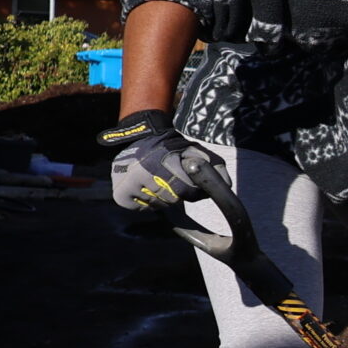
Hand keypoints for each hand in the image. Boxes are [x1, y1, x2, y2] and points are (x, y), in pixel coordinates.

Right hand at [98, 110, 218, 210]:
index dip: (192, 191)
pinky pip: (143, 208)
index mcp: (161, 160)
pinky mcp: (120, 194)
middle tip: (174, 183)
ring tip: (160, 183)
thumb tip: (227, 184)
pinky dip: (149, 203)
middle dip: (178, 194)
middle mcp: (141, 171)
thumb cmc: (171, 147)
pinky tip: (148, 189)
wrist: (140, 138)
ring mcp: (127, 184)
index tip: (191, 185)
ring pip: (158, 205)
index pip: (185, 190)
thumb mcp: (193, 150)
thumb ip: (213, 165)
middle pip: (172, 199)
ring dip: (164, 198)